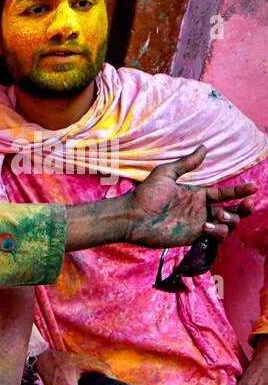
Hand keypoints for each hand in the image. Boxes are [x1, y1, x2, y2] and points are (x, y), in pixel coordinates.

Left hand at [124, 146, 254, 247]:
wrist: (132, 216)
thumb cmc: (146, 194)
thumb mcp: (167, 173)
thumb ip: (187, 163)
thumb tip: (204, 147)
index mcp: (197, 195)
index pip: (225, 194)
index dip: (240, 192)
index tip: (251, 188)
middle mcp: (200, 210)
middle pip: (232, 211)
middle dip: (243, 208)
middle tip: (245, 204)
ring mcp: (197, 224)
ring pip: (227, 225)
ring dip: (231, 220)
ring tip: (219, 215)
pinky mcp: (192, 237)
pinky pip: (214, 237)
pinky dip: (217, 232)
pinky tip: (207, 226)